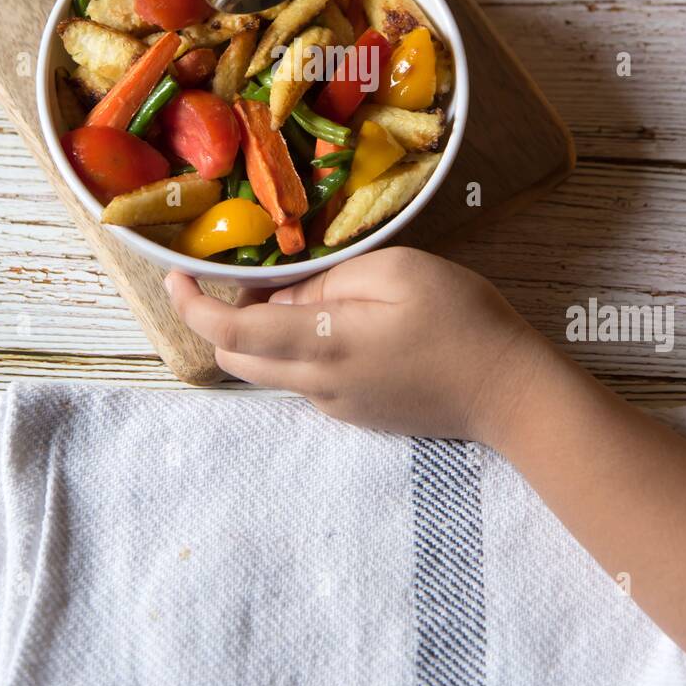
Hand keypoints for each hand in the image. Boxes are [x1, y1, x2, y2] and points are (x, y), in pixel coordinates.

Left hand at [165, 246, 547, 446]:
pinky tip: (332, 320)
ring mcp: (334, 405)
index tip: (176, 276)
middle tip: (235, 276)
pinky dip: (292, 347)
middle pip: (237, 358)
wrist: (509, 392)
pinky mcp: (354, 413)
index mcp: (320, 345)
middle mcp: (316, 385)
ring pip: (269, 369)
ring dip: (259, 333)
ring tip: (292, 289)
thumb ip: (328, 282)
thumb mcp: (395, 271)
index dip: (192, 306)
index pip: (230, 332)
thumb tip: (281, 296)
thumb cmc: (459, 319)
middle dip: (218, 320)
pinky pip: (303, 377)